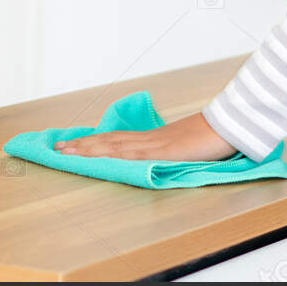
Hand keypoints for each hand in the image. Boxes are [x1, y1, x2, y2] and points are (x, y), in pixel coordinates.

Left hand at [55, 110, 237, 160]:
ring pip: (115, 146)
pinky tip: (102, 158)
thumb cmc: (210, 136)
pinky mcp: (166, 152)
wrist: (230, 125)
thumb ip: (167, 153)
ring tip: (67, 152)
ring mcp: (156, 146)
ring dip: (89, 149)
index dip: (92, 143)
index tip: (71, 145)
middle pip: (109, 142)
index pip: (115, 141)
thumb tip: (153, 160)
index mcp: (152, 140)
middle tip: (56, 149)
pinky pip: (136, 154)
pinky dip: (116, 156)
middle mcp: (149, 141)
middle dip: (81, 146)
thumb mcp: (183, 146)